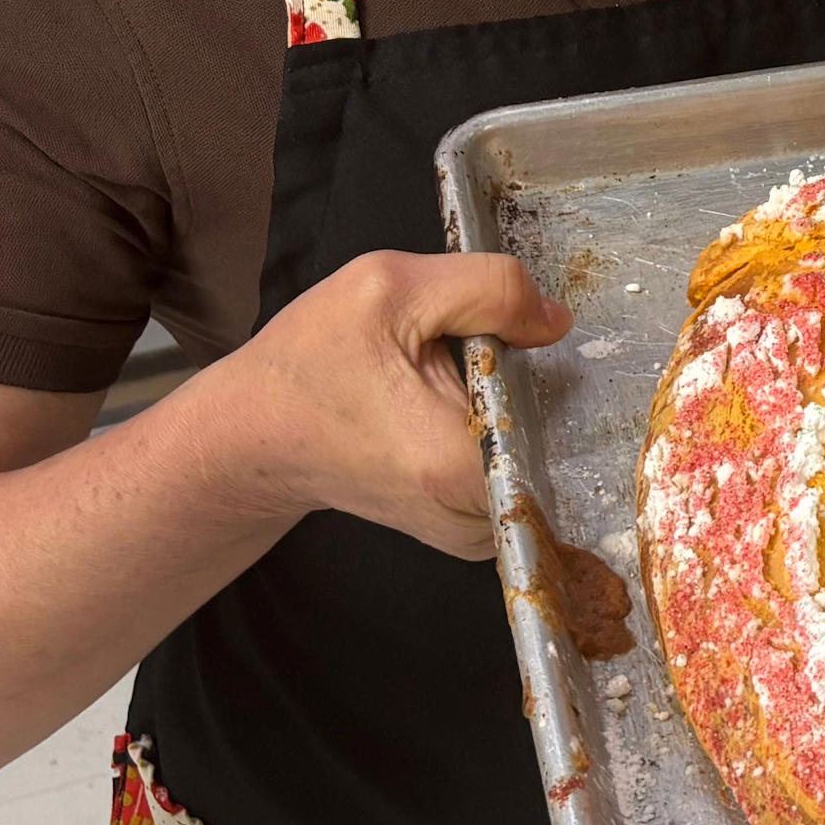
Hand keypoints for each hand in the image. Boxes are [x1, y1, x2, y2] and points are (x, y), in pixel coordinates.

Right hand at [172, 249, 569, 559]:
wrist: (252, 437)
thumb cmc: (308, 363)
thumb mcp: (391, 289)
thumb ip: (490, 290)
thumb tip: (557, 319)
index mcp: (460, 465)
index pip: (572, 431)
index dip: (567, 378)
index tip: (530, 349)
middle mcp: (476, 519)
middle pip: (564, 445)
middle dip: (543, 391)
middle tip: (483, 356)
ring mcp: (474, 535)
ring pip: (546, 462)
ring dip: (522, 414)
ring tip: (463, 381)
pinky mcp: (469, 532)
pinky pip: (521, 477)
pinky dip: (507, 438)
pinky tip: (464, 408)